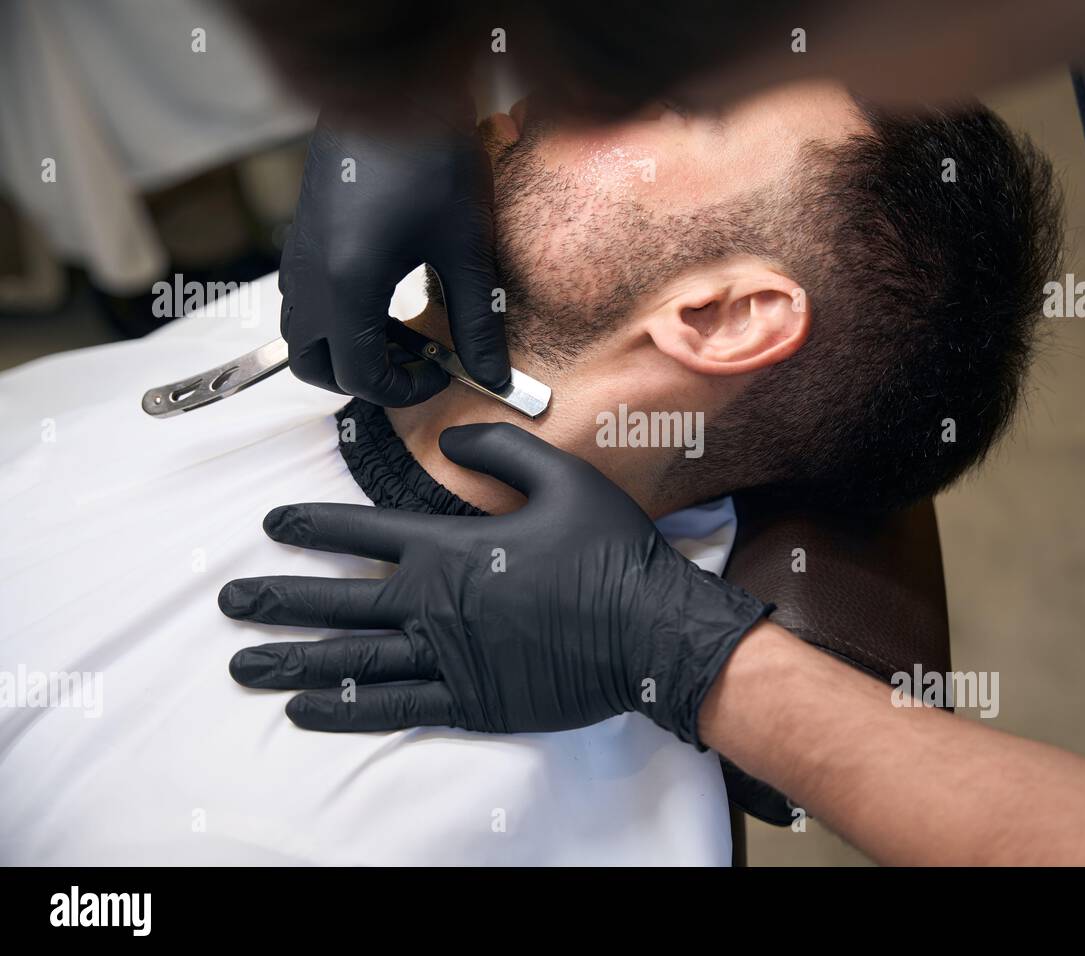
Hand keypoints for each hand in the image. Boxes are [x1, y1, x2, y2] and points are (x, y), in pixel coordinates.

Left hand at [218, 424, 770, 744]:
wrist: (650, 630)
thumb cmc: (610, 554)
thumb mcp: (563, 479)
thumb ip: (501, 450)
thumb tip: (451, 437)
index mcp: (452, 547)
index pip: (362, 530)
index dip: (313, 524)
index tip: (275, 524)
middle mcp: (435, 603)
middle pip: (337, 599)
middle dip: (277, 596)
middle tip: (229, 600)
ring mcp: (447, 657)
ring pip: (351, 659)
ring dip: (291, 660)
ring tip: (243, 663)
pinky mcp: (469, 700)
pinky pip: (392, 707)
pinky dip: (344, 710)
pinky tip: (305, 711)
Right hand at [279, 90, 508, 405]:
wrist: (395, 87)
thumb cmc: (431, 159)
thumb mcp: (465, 249)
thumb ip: (478, 322)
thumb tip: (494, 377)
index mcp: (346, 287)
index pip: (359, 375)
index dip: (403, 390)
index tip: (441, 374)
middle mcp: (309, 278)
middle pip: (313, 366)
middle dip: (361, 380)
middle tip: (414, 365)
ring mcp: (297, 254)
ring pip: (303, 333)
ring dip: (345, 348)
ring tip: (404, 329)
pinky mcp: (301, 233)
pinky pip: (303, 298)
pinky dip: (335, 316)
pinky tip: (385, 293)